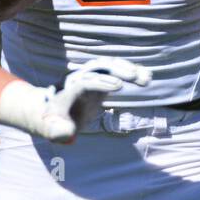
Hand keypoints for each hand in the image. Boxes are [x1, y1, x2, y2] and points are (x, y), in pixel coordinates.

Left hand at [0, 58, 151, 141]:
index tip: (117, 86)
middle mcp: (80, 78)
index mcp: (68, 89)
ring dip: (127, 69)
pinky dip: (131, 72)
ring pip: (109, 66)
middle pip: (98, 67)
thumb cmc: (53, 123)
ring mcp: (91, 77)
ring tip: (146, 78)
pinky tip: (147, 76)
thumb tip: (66, 133)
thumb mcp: (52, 130)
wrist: (52, 113)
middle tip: (135, 78)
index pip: (85, 81)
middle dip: (116, 70)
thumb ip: (57, 131)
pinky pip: (116, 72)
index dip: (100, 82)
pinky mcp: (100, 81)